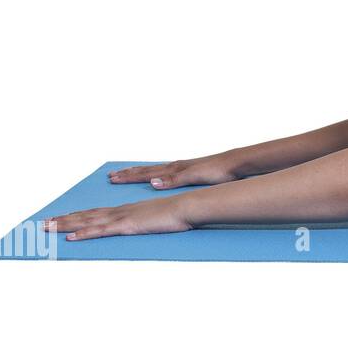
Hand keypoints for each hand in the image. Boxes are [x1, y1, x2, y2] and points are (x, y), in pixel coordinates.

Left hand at [44, 195, 193, 240]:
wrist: (186, 207)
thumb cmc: (178, 213)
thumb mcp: (159, 218)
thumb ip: (148, 222)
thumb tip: (143, 227)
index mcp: (127, 210)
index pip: (96, 213)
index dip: (77, 216)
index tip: (61, 218)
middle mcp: (120, 211)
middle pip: (86, 215)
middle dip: (63, 219)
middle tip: (43, 223)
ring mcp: (122, 217)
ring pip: (87, 221)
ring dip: (65, 225)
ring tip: (47, 228)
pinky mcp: (126, 226)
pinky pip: (100, 230)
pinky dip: (83, 233)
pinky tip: (70, 237)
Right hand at [108, 156, 237, 189]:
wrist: (235, 163)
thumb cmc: (217, 171)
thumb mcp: (195, 176)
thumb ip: (173, 180)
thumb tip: (152, 182)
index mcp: (174, 170)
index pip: (146, 173)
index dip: (129, 176)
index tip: (112, 177)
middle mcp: (175, 167)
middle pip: (146, 170)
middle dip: (129, 173)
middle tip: (112, 175)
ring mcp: (182, 168)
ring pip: (154, 169)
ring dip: (139, 172)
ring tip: (128, 172)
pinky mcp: (190, 170)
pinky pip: (165, 171)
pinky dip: (155, 172)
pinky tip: (156, 174)